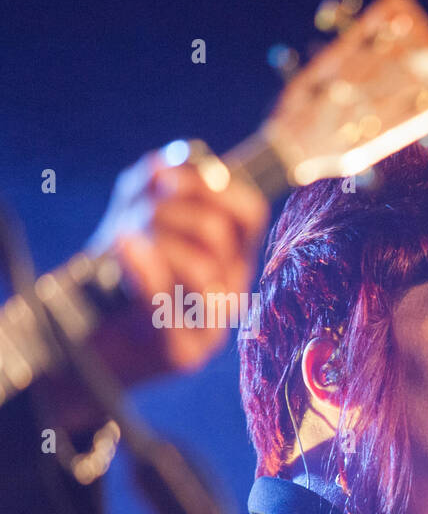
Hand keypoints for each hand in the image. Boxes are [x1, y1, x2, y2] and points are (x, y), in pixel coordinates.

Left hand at [86, 147, 268, 383]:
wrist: (91, 334)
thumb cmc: (121, 272)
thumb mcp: (135, 214)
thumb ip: (154, 182)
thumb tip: (170, 161)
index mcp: (232, 255)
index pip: (251, 213)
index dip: (215, 187)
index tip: (171, 179)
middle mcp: (231, 288)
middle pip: (215, 232)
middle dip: (166, 212)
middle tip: (137, 216)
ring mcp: (212, 324)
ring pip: (199, 267)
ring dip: (152, 244)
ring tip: (125, 243)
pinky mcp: (185, 351)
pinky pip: (167, 301)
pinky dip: (142, 269)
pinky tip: (124, 247)